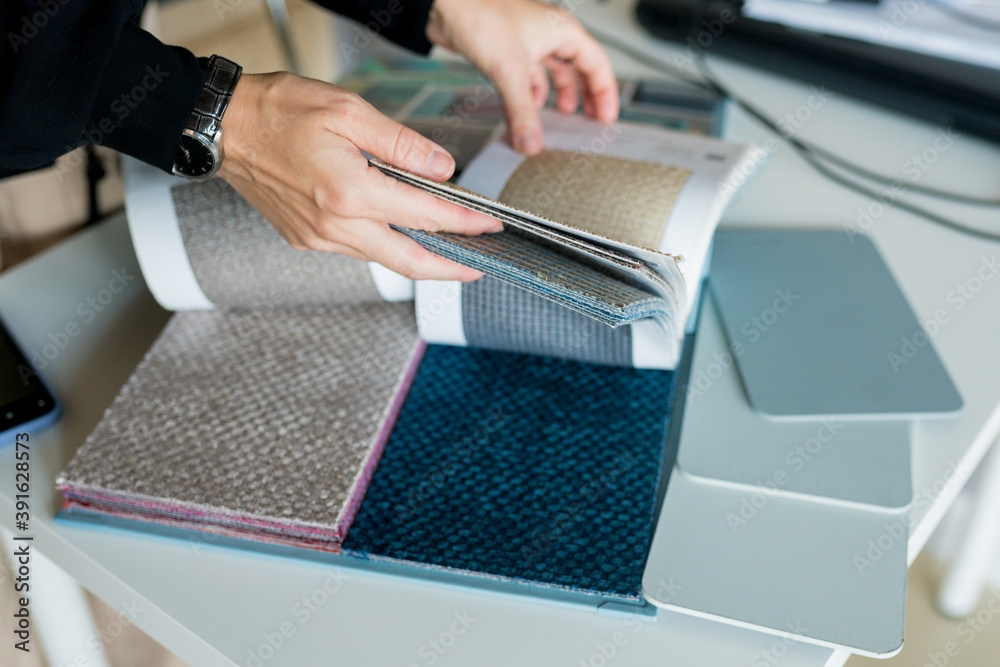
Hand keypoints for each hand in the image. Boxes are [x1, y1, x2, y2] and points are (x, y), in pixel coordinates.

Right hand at [217, 72, 501, 280]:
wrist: (223, 128)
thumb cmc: (279, 111)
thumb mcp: (349, 112)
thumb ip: (402, 145)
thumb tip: (443, 169)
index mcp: (351, 193)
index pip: (426, 216)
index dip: (465, 222)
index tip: (490, 225)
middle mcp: (335, 225)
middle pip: (409, 262)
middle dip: (450, 270)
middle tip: (479, 267)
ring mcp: (319, 238)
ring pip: (382, 259)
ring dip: (418, 258)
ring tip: (447, 249)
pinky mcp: (306, 240)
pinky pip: (356, 251)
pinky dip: (384, 246)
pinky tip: (398, 233)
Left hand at [426, 0, 619, 155]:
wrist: (443, 4)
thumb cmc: (479, 13)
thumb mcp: (508, 70)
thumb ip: (522, 112)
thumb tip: (532, 144)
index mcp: (562, 30)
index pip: (597, 64)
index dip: (605, 93)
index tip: (606, 118)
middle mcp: (548, 33)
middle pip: (579, 67)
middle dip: (584, 96)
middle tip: (589, 121)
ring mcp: (528, 40)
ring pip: (553, 70)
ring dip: (557, 94)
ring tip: (560, 117)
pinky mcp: (507, 48)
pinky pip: (529, 73)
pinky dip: (531, 92)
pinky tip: (526, 106)